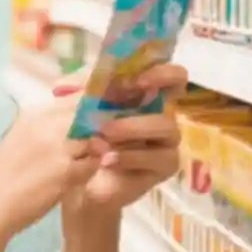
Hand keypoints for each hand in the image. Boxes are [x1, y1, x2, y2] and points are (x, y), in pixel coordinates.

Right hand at [0, 94, 100, 237]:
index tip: (95, 121)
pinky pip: (93, 164)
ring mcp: (58, 146)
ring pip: (96, 140)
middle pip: (91, 116)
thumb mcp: (21, 137)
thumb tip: (78, 115)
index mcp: (35, 113)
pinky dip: (88, 171)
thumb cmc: (5, 174)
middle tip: (94, 145)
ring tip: (80, 164)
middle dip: (97, 129)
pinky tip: (74, 179)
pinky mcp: (66, 171)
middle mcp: (47, 124)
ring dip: (93, 152)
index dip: (92, 106)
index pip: (78, 96)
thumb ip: (47, 124)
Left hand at [58, 63, 187, 214]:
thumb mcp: (76, 109)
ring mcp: (166, 139)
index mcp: (142, 91)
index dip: (159, 68)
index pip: (165, 69)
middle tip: (121, 101)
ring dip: (132, 127)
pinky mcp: (165, 165)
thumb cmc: (82, 139)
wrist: (79, 183)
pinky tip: (105, 159)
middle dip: (150, 89)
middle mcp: (159, 109)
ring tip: (104, 135)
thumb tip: (84, 74)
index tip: (136, 76)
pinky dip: (128, 156)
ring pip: (164, 124)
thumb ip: (84, 88)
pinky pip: (155, 156)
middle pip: (176, 89)